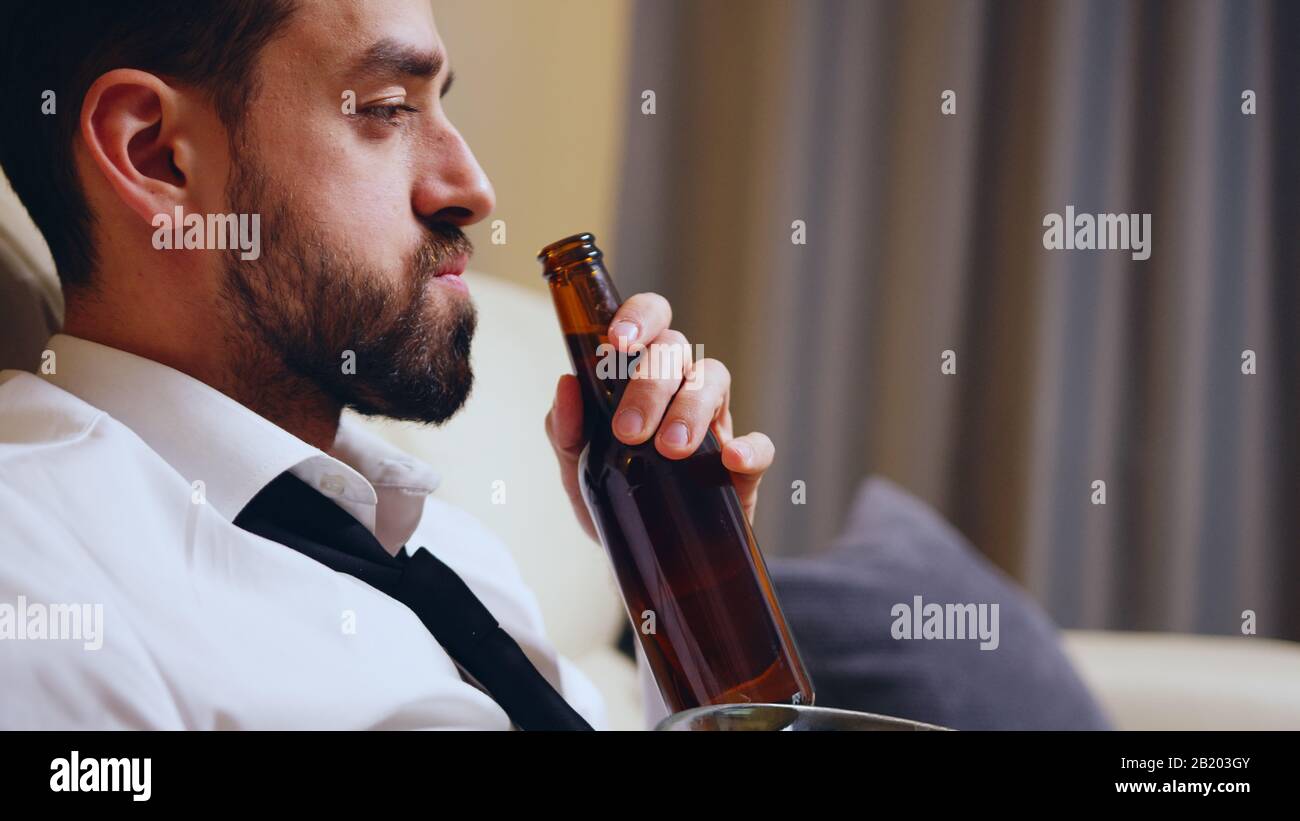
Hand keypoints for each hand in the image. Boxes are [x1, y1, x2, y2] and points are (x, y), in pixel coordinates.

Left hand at [544, 292, 774, 541]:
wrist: (641, 557)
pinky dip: (750, 447)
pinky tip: (731, 459)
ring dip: (691, 408)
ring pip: (715, 380)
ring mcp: (716, 424)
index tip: (618, 341)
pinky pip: (760, 445)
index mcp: (644, 375)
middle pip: (678, 350)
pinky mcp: (742, 468)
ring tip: (670, 448)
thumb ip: (566, 428)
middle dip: (651, 383)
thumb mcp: (576, 465)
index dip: (640, 317)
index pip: (652, 323)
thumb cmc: (612, 496)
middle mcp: (682, 388)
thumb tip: (566, 385)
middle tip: (628, 430)